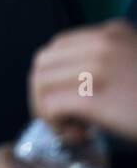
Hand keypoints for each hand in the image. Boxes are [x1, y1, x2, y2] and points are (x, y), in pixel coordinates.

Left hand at [31, 19, 136, 141]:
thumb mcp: (134, 70)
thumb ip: (107, 66)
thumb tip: (70, 86)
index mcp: (113, 32)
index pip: (58, 47)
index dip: (55, 78)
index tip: (70, 102)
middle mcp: (103, 42)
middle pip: (43, 62)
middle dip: (43, 93)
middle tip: (65, 120)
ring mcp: (99, 65)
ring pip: (40, 81)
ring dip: (46, 109)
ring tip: (74, 129)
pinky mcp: (96, 93)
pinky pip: (50, 104)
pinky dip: (54, 123)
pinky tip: (78, 135)